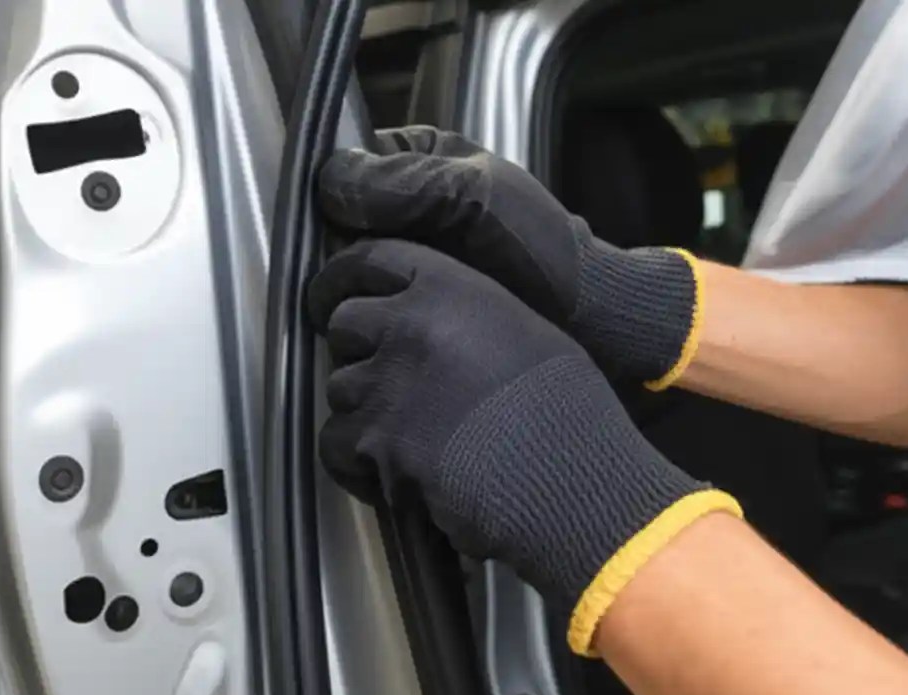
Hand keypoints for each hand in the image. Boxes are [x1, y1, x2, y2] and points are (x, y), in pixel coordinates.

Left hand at [308, 239, 739, 654]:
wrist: (569, 476)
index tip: (334, 295)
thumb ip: (468, 313)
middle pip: (344, 324)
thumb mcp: (526, 330)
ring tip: (403, 431)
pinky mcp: (376, 442)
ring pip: (339, 387)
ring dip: (362, 408)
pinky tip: (388, 472)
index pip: (369, 260)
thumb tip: (439, 323)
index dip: (343, 279)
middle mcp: (408, 325)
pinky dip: (354, 461)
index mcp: (449, 288)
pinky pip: (335, 444)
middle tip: (380, 373)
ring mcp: (386, 384)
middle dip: (356, 348)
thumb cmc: (566, 410)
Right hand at [318, 126, 700, 388]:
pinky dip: (365, 313)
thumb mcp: (474, 198)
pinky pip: (363, 302)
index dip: (336, 200)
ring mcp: (400, 254)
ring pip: (343, 265)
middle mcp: (401, 204)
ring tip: (375, 302)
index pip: (343, 169)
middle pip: (336, 221)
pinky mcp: (402, 300)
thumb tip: (328, 184)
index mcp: (416, 157)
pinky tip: (378, 324)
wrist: (580, 320)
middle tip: (366, 272)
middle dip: (343, 248)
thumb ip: (403, 184)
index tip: (344, 229)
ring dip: (350, 286)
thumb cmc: (540, 251)